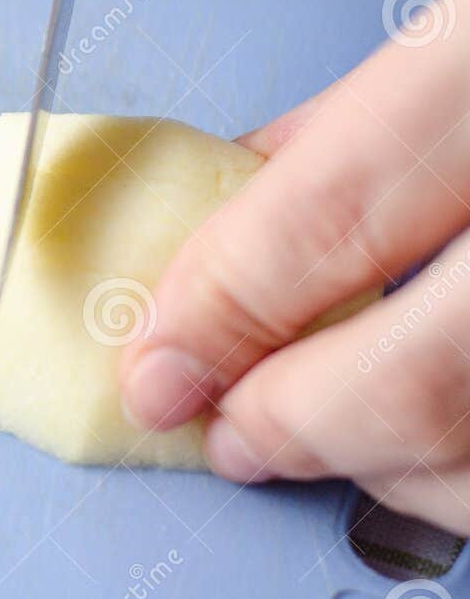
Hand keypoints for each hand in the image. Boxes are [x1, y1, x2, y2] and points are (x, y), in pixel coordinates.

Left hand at [120, 0, 469, 536]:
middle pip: (430, 378)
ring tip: (344, 436)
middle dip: (306, 425)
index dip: (222, 312)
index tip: (158, 369)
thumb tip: (230, 217)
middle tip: (238, 430)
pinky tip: (455, 443)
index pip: (335, 214)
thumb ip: (358, 124)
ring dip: (409, 474)